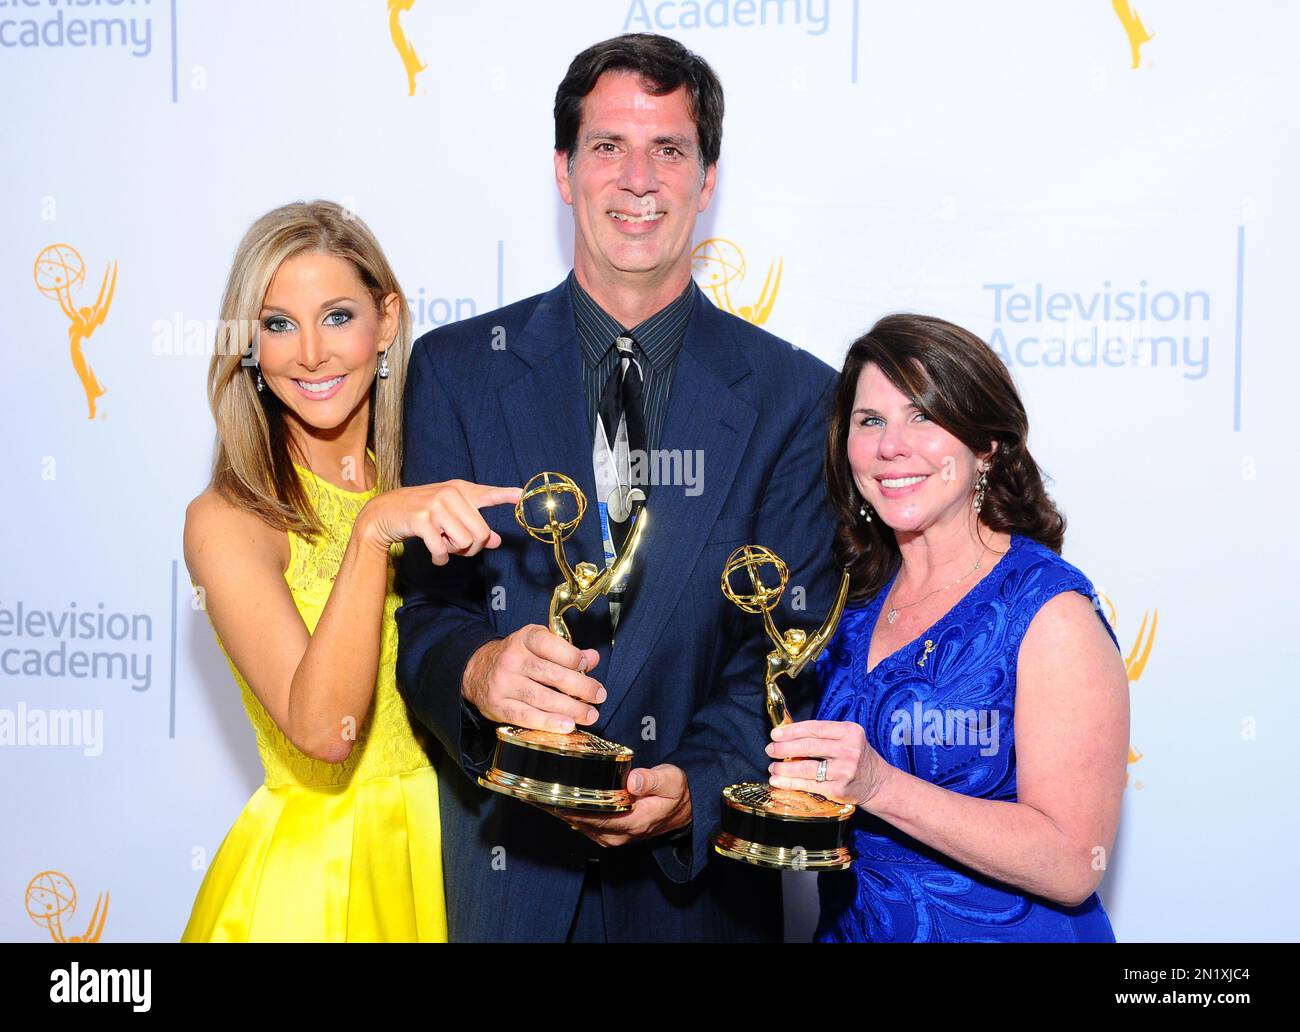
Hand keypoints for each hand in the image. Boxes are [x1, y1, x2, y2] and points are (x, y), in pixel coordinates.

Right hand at [359, 480, 520, 562]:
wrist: (383, 513)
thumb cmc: (420, 514)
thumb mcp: (449, 516)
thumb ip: (472, 525)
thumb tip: (496, 541)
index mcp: (459, 489)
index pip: (487, 494)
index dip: (505, 495)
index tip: (520, 495)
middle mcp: (450, 494)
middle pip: (481, 533)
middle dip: (471, 548)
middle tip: (456, 547)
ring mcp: (435, 506)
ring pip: (465, 542)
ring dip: (454, 552)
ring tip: (442, 545)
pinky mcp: (422, 520)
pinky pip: (443, 550)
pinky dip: (440, 559)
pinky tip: (435, 556)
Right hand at [463, 625, 604, 732]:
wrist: (476, 670)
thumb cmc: (517, 656)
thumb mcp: (538, 645)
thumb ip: (566, 651)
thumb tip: (593, 658)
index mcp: (525, 638)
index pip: (551, 645)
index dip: (573, 656)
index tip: (588, 666)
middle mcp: (513, 659)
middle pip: (551, 675)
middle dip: (580, 687)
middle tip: (599, 696)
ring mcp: (503, 683)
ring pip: (542, 698)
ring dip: (570, 708)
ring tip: (589, 715)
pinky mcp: (498, 705)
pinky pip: (526, 716)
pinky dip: (548, 722)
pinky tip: (566, 725)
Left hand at [554, 764, 691, 846]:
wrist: (682, 811)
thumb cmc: (675, 793)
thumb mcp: (671, 780)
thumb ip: (652, 780)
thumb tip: (632, 781)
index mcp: (635, 821)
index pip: (598, 818)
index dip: (576, 809)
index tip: (556, 799)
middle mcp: (621, 834)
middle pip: (584, 823)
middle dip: (563, 809)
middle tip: (541, 793)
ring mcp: (614, 836)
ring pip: (582, 826)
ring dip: (565, 813)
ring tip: (544, 796)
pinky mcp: (610, 833)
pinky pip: (585, 826)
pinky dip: (572, 814)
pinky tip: (560, 802)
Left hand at [766, 719, 891, 807]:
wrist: (879, 784)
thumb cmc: (858, 758)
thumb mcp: (847, 739)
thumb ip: (823, 735)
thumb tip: (787, 735)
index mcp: (849, 732)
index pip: (814, 728)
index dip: (791, 731)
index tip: (775, 734)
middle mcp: (849, 750)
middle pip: (808, 746)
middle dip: (783, 748)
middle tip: (770, 750)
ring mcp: (845, 771)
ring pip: (806, 768)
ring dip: (784, 768)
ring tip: (773, 767)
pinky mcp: (839, 790)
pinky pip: (809, 785)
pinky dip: (790, 783)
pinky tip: (778, 780)